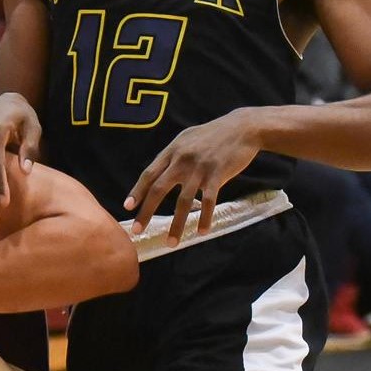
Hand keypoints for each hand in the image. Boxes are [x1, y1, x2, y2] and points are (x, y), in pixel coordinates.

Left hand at [125, 109, 262, 243]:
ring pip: (183, 201)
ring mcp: (199, 168)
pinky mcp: (217, 175)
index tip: (128, 207)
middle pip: (159, 189)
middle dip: (146, 211)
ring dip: (176, 224)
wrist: (243, 128)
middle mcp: (182, 159)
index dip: (138, 191)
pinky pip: (208, 201)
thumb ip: (173, 155)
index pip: (149, 173)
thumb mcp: (187, 138)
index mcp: (172, 151)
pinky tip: (201, 231)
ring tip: (171, 243)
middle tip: (138, 231)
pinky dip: (204, 218)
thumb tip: (160, 172)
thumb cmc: (214, 134)